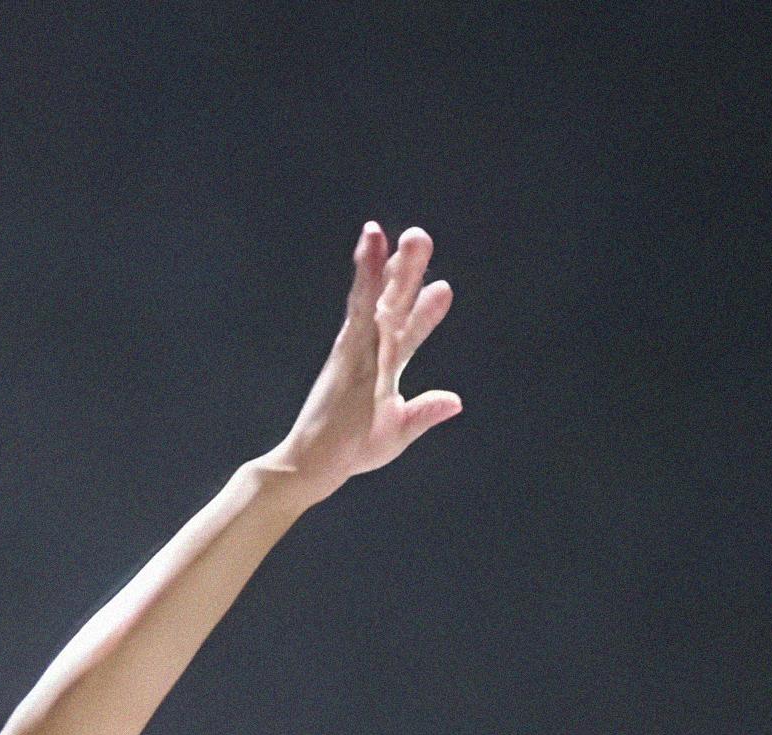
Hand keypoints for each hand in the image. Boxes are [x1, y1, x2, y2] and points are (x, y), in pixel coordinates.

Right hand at [267, 221, 461, 497]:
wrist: (316, 465)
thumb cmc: (350, 450)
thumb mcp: (398, 432)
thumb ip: (424, 413)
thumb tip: (455, 401)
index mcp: (384, 369)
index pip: (408, 333)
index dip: (425, 313)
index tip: (443, 290)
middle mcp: (371, 351)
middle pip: (393, 303)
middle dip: (407, 272)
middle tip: (419, 236)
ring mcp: (358, 347)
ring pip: (376, 296)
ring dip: (386, 263)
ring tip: (397, 231)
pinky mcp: (346, 347)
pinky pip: (360, 304)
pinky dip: (367, 275)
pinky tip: (371, 246)